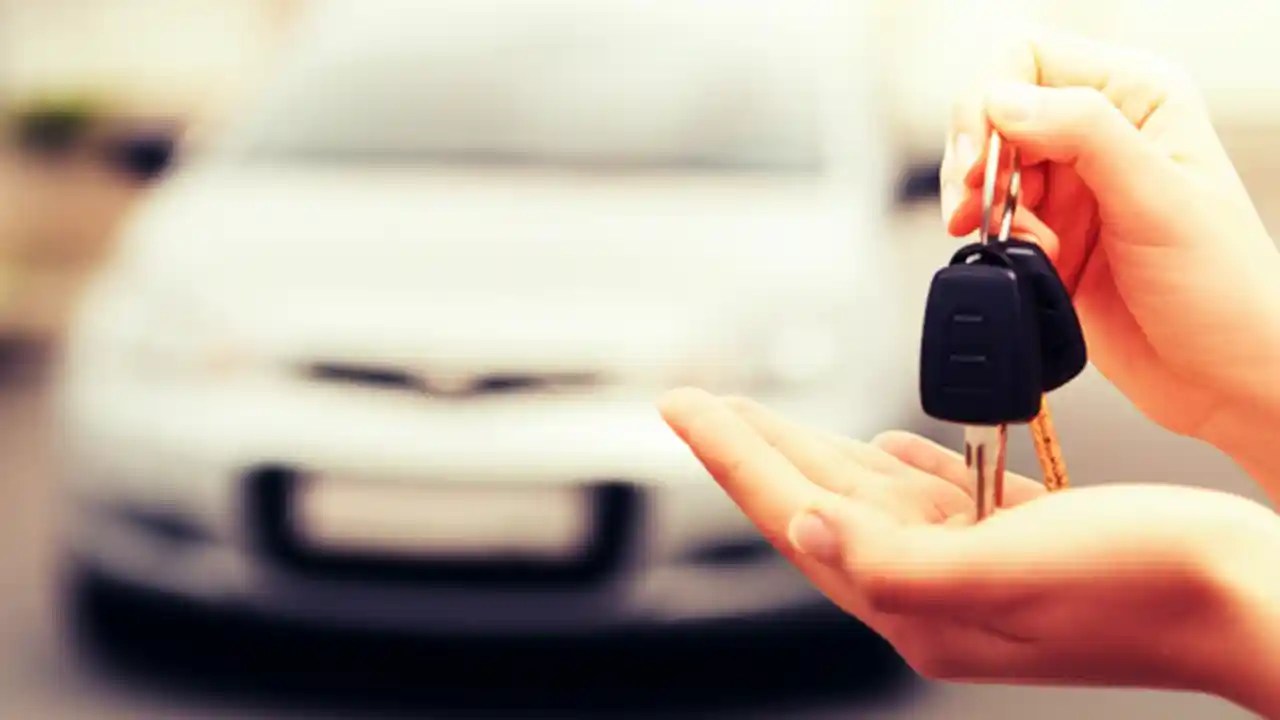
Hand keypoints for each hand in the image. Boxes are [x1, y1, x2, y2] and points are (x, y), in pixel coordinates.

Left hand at [659, 388, 1279, 713]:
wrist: (1254, 597)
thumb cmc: (1151, 582)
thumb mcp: (1012, 570)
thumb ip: (895, 559)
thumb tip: (809, 529)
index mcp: (920, 602)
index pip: (797, 515)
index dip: (732, 456)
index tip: (681, 404)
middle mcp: (936, 591)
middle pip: (819, 502)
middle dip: (755, 447)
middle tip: (701, 402)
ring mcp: (975, 569)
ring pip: (869, 495)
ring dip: (814, 450)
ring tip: (763, 416)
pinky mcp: (1015, 546)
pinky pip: (932, 499)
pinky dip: (897, 468)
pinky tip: (878, 449)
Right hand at [941, 32, 1279, 481]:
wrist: (1225, 381)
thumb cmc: (1226, 292)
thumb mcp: (1158, 200)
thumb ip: (1083, 135)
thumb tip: (1005, 101)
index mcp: (1138, 99)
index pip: (1028, 59)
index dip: (990, 101)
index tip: (980, 158)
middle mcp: (1100, 136)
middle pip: (994, 113)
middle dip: (975, 160)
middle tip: (974, 204)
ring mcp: (1073, 188)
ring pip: (984, 169)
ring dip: (980, 206)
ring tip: (1009, 240)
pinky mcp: (1050, 237)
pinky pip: (991, 222)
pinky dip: (991, 243)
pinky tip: (1026, 262)